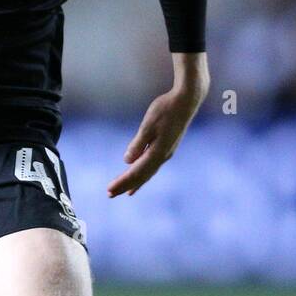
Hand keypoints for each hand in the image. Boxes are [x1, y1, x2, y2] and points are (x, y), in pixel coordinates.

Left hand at [107, 54, 209, 197]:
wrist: (187, 100)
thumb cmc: (166, 110)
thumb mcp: (148, 125)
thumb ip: (138, 144)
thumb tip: (127, 161)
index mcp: (157, 153)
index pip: (135, 172)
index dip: (122, 182)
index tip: (109, 190)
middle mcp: (163, 156)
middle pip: (141, 176)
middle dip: (126, 186)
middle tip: (110, 194)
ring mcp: (166, 152)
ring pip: (148, 172)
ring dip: (135, 182)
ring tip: (126, 192)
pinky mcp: (167, 147)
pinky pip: (152, 165)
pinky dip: (144, 173)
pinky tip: (139, 172)